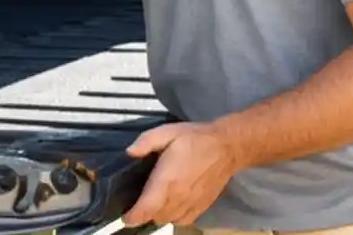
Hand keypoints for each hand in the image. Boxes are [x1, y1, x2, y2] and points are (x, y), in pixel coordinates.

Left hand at [121, 122, 241, 227]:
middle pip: (154, 217)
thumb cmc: (195, 138)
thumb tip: (129, 153)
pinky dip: (174, 216)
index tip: (125, 214)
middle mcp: (177, 197)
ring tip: (156, 201)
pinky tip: (174, 204)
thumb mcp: (167, 132)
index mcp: (166, 181)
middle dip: (144, 213)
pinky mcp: (201, 206)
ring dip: (159, 214)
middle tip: (141, 199)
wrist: (227, 146)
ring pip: (168, 220)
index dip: (131, 216)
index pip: (145, 210)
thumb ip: (145, 142)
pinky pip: (182, 220)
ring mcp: (190, 204)